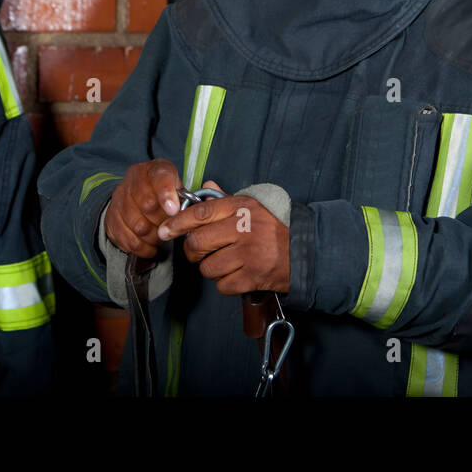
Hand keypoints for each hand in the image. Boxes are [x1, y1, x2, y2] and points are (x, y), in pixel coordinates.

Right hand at [103, 159, 181, 258]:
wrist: (138, 199)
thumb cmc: (164, 196)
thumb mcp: (177, 191)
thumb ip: (182, 200)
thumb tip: (183, 214)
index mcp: (154, 169)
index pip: (159, 177)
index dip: (166, 194)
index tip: (173, 210)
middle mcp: (133, 179)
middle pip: (147, 204)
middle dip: (162, 221)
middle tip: (169, 227)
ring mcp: (119, 196)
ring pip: (138, 225)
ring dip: (153, 236)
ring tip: (160, 237)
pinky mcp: (111, 216)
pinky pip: (127, 238)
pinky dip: (142, 247)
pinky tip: (149, 246)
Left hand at [157, 184, 289, 294]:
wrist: (307, 250)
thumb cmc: (275, 226)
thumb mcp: (253, 206)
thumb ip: (226, 199)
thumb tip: (204, 187)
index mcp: (242, 207)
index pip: (200, 213)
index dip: (177, 223)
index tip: (165, 230)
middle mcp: (244, 229)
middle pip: (198, 243)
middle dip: (192, 251)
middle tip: (198, 252)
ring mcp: (248, 254)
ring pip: (207, 267)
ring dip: (210, 269)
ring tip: (223, 263)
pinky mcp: (253, 277)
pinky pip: (222, 285)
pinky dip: (224, 283)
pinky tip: (235, 275)